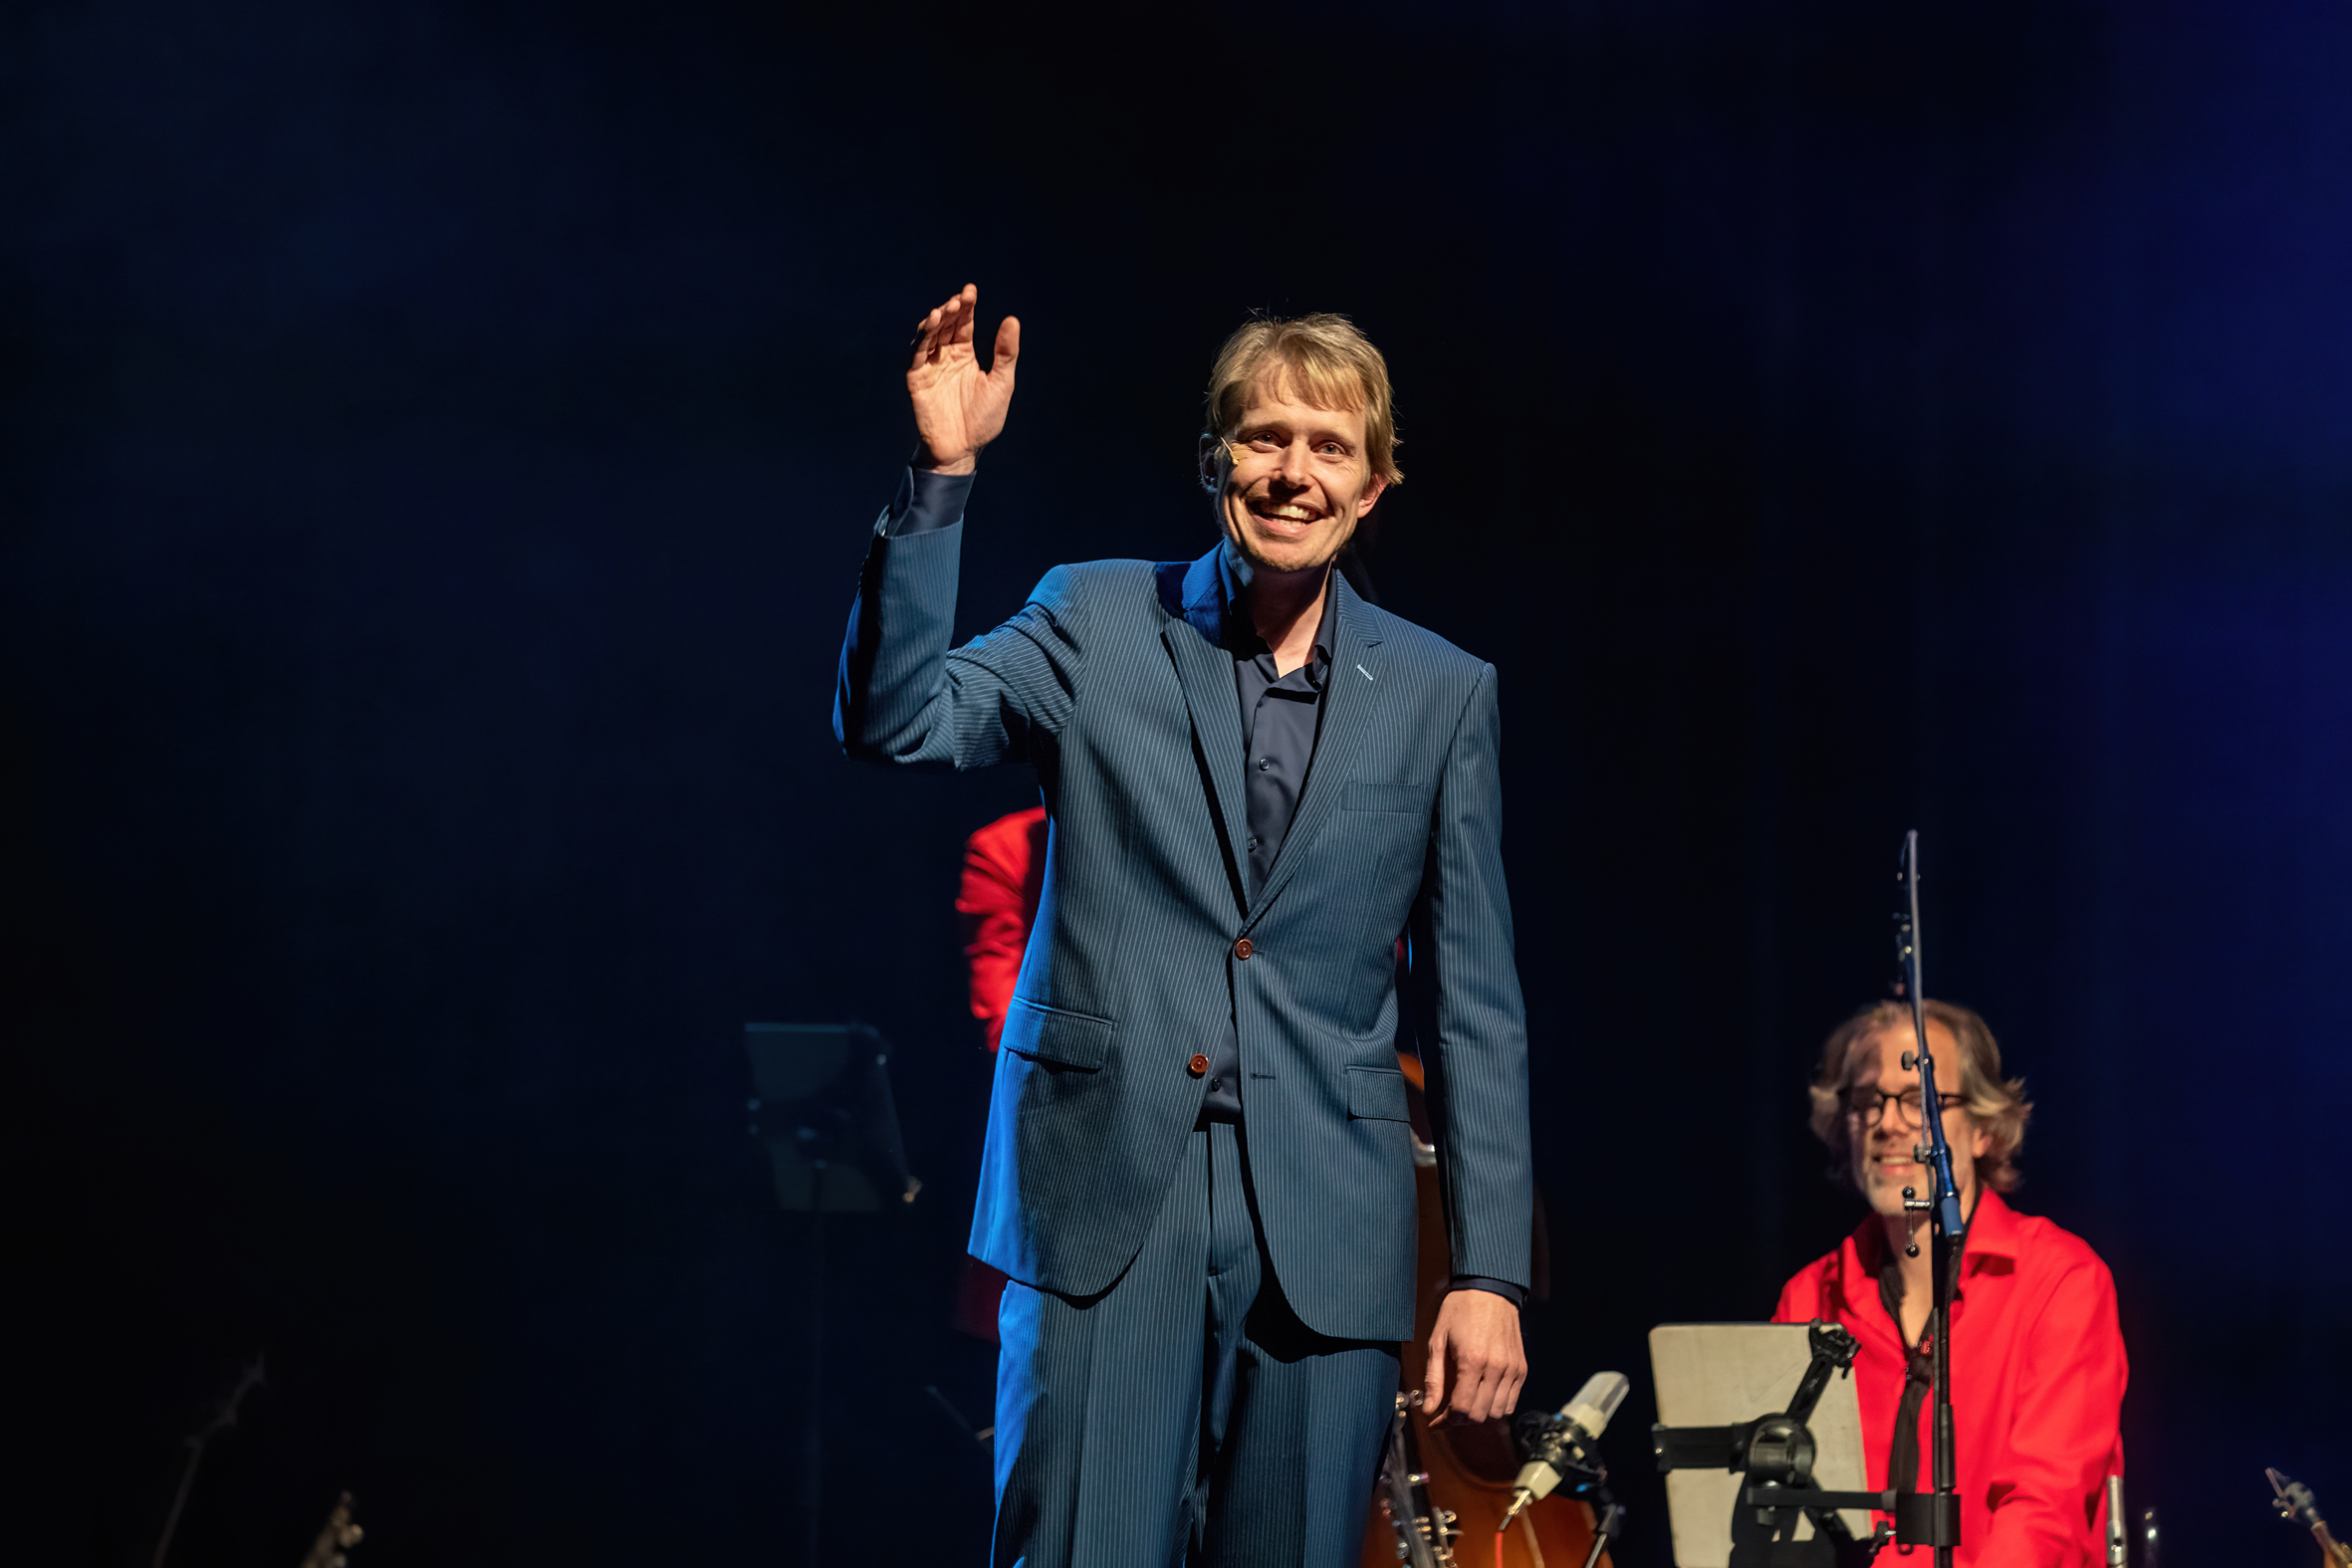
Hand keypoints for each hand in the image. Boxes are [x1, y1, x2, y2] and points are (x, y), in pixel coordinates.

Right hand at [907, 283, 1019, 474]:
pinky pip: (917, 354)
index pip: (964, 324)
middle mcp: (945, 357)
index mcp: (965, 355)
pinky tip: (932, 325)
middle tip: (960, 299)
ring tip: (947, 309)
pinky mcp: (917, 379)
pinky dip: (922, 338)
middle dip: (952, 310)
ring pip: (929, 335)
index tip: (971, 291)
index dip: (966, 307)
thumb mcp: (1001, 382)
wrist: (963, 450)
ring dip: (936, 320)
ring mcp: (929, 366)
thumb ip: (1006, 353)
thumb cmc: (984, 420)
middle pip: (946, 325)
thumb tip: (1012, 319)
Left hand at [1422, 1287, 1525, 1425]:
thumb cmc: (1460, 1311)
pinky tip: (1482, 1396)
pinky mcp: (1522, 1369)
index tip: (1435, 1422)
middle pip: (1480, 1416)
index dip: (1445, 1422)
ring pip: (1497, 1413)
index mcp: (1473, 1361)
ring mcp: (1513, 1370)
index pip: (1462, 1409)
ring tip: (1465, 1404)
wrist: (1490, 1289)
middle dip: (1460, 1420)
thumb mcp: (1437, 1340)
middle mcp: (1497, 1369)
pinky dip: (1496, 1406)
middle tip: (1447, 1413)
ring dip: (1479, 1415)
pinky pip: (1511, 1402)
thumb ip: (1434, 1378)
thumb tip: (1429, 1409)